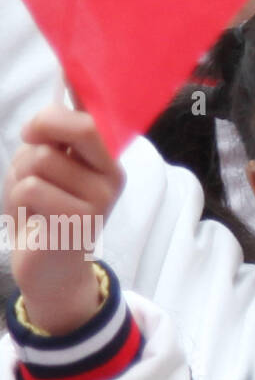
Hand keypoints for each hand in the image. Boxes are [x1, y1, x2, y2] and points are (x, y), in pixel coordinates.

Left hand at [4, 105, 123, 334]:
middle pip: (83, 127)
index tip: (36, 128)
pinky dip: (18, 200)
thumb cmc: (42, 213)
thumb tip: (41, 123)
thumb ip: (49, 142)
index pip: (94, 116)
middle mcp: (111, 174)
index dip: (61, 110)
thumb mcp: (44, 169)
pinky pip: (32, 188)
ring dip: (21, 176)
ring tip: (30, 198)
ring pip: (42, 160)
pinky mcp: (82, 219)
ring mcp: (101, 197)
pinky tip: (31, 217)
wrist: (49, 269)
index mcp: (106, 159)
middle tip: (27, 145)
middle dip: (42, 128)